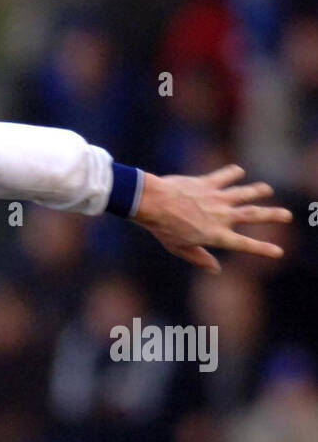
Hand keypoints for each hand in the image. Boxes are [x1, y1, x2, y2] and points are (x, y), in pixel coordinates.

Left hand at [133, 165, 291, 272]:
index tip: (278, 252)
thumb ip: (199, 258)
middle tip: (287, 215)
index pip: (244, 244)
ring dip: (258, 191)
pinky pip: (225, 175)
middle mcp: (222, 216)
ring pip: (245, 192)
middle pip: (254, 215)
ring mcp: (217, 197)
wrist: (154, 203)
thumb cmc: (163, 229)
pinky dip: (233, 173)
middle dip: (273, 215)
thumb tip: (215, 270)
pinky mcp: (208, 182)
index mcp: (216, 235)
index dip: (262, 249)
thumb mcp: (180, 249)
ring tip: (267, 189)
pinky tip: (238, 171)